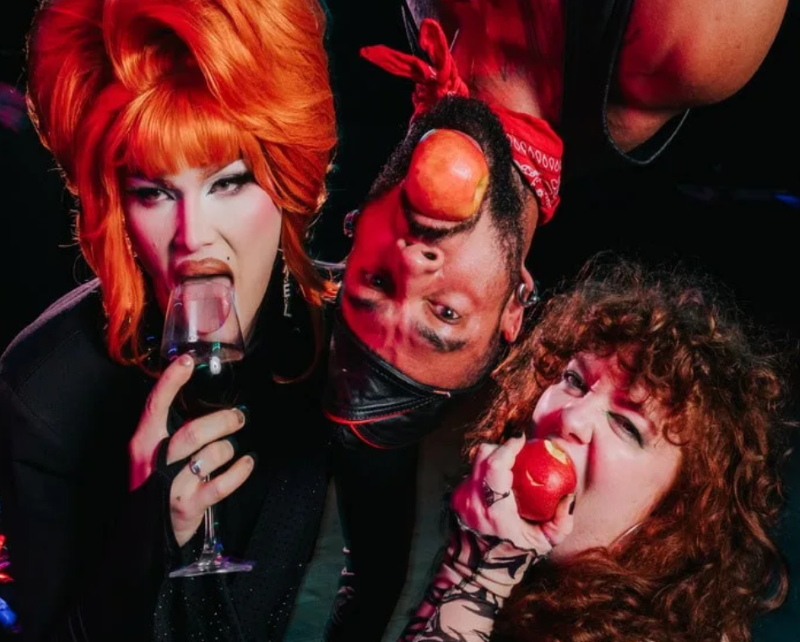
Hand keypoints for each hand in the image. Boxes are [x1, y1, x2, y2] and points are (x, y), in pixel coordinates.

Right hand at [127, 354, 254, 546]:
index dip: (170, 381)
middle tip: (238, 416)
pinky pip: (223, 484)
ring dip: (229, 448)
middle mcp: (154, 462)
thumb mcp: (152, 456)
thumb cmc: (154, 486)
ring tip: (233, 447)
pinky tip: (247, 463)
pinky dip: (240, 471)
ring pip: (211, 455)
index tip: (188, 360)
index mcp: (143, 444)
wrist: (143, 537)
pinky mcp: (189, 506)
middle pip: (193, 431)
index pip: (155, 406)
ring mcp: (171, 485)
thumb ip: (170, 432)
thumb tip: (203, 404)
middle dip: (223, 420)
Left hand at [451, 434, 574, 553]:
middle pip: (482, 455)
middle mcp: (473, 501)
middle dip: (500, 447)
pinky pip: (471, 474)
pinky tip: (498, 482)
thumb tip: (568, 493)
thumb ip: (562, 520)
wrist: (475, 573)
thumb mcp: (545, 543)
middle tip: (517, 452)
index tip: (522, 439)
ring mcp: (461, 499)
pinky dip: (485, 472)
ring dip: (492, 459)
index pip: (495, 465)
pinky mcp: (455, 499)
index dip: (508, 447)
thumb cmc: (514, 556)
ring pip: (475, 462)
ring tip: (509, 467)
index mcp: (494, 510)